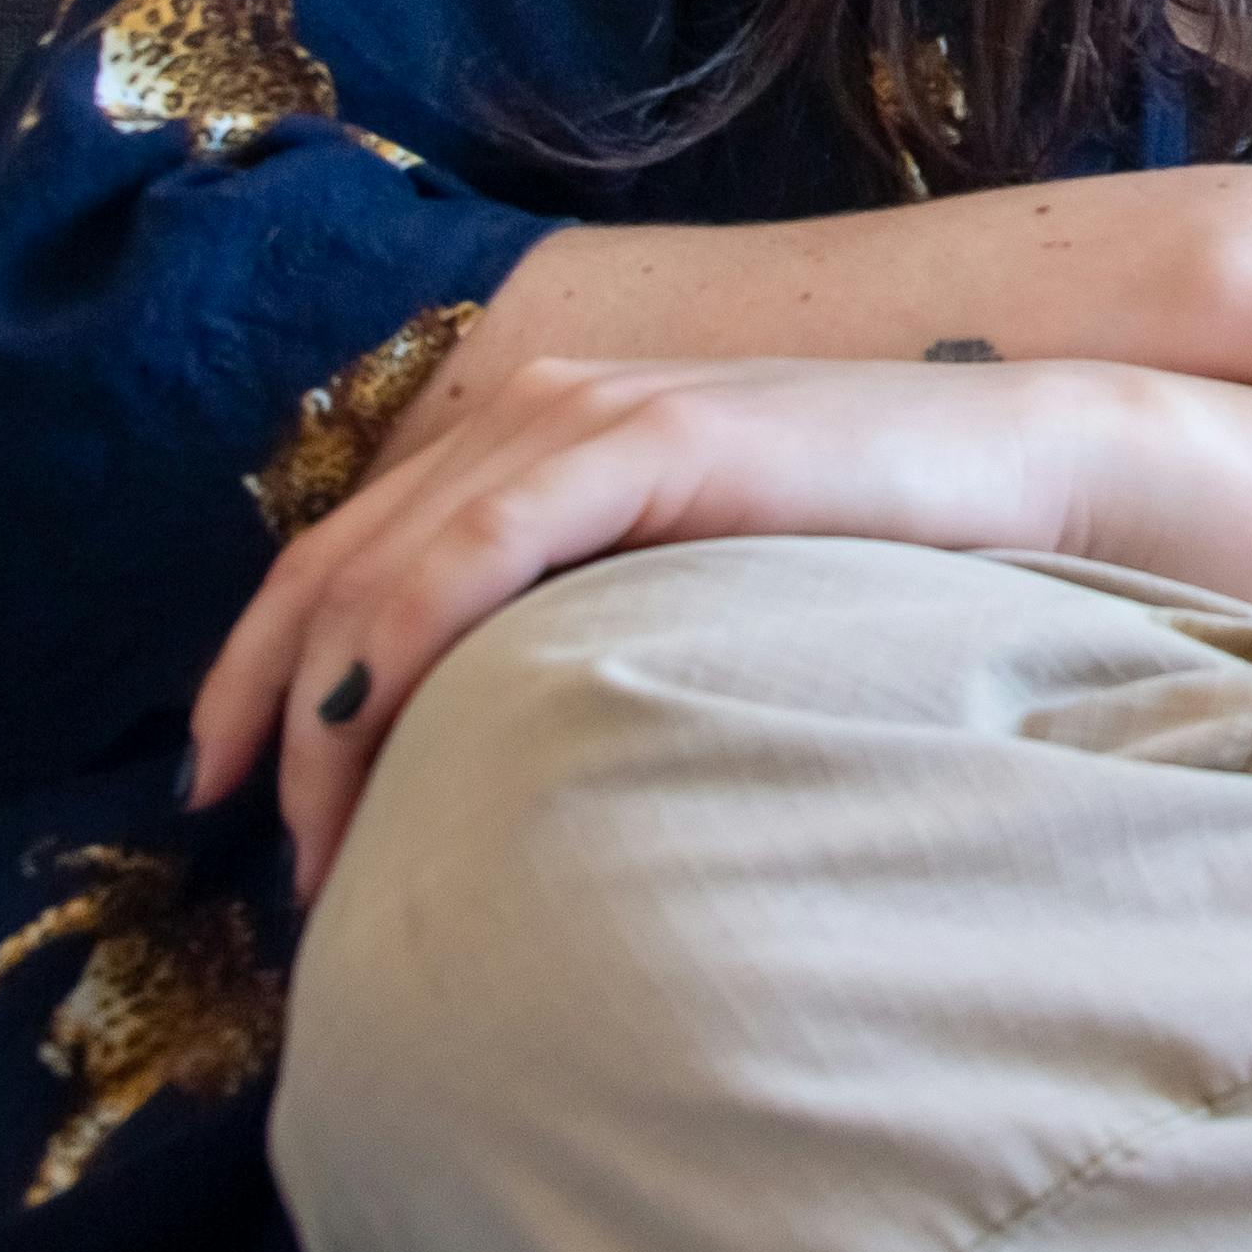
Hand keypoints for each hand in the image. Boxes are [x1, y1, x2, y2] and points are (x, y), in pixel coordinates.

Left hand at [186, 351, 1140, 895]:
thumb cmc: (872, 542)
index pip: (344, 548)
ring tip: (319, 848)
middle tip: (247, 842)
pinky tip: (365, 738)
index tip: (225, 790)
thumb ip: (591, 603)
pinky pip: (469, 553)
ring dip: (321, 719)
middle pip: (328, 563)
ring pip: (378, 569)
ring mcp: (585, 414)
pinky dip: (392, 649)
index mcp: (535, 426)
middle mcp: (534, 403)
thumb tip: (498, 730)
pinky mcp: (644, 441)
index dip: (258, 669)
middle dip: (262, 711)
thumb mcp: (690, 571)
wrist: (1025, 463)